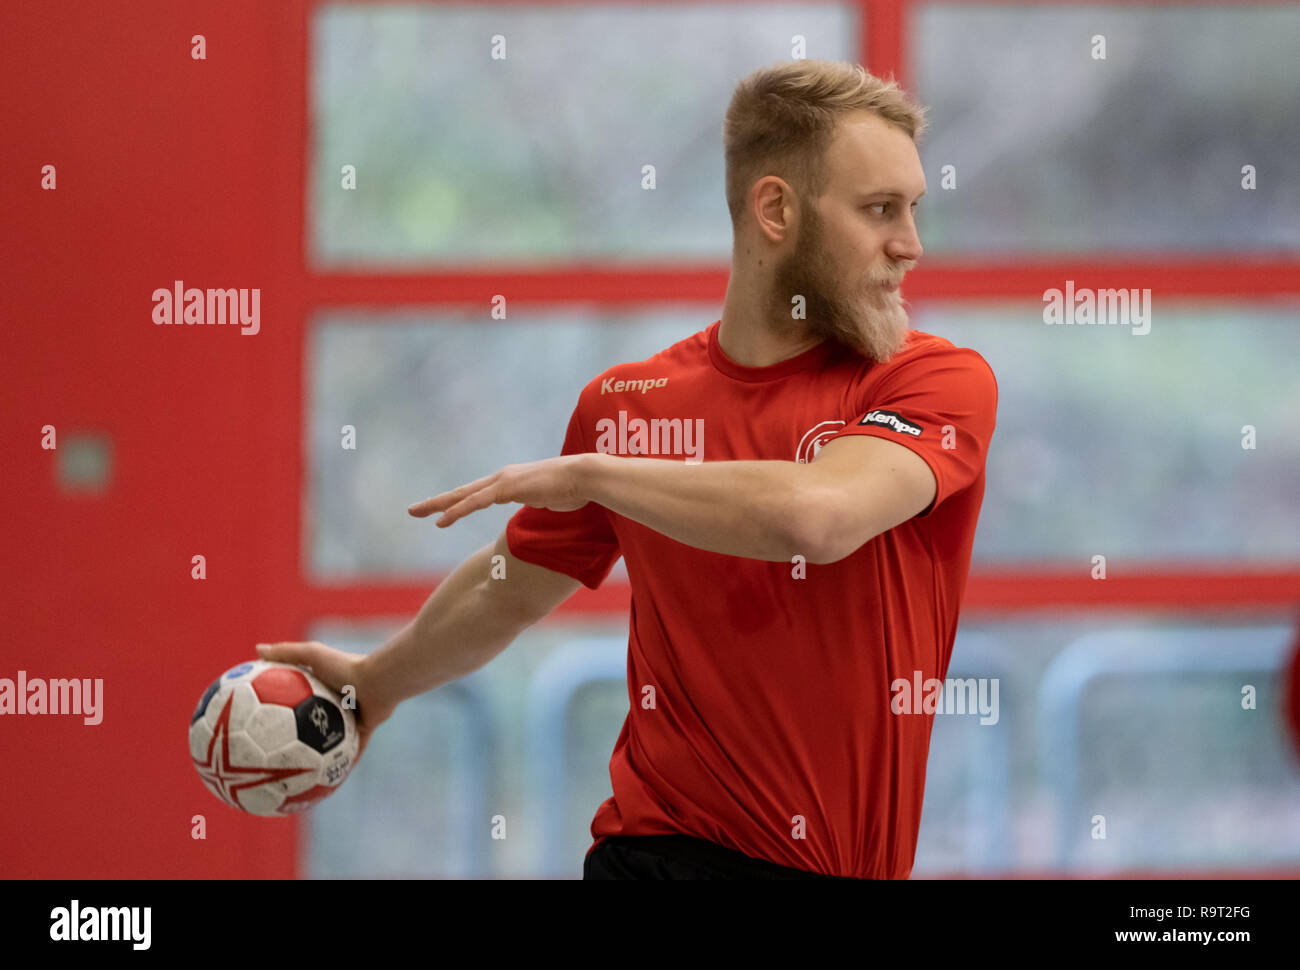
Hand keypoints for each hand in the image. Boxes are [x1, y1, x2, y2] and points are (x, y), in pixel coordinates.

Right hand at [254, 641, 392, 765]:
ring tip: (294, 774)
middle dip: (295, 738)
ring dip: (315, 758)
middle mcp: (337, 705)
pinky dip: (335, 769)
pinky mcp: (361, 733)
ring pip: (328, 745)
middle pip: (311, 725)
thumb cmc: (345, 667)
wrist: (379, 683)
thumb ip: (286, 653)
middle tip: (272, 752)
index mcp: (324, 687)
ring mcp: (350, 720)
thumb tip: (257, 649)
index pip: (297, 698)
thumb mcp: (311, 656)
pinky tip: (320, 785)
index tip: (261, 718)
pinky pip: (346, 756)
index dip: (280, 707)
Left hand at [407, 454, 592, 527]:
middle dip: (436, 502)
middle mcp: (501, 478)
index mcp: (510, 482)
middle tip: (413, 510)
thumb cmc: (574, 488)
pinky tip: (441, 521)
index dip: (456, 503)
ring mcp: (502, 482)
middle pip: (462, 492)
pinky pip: (475, 503)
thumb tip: (545, 507)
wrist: (585, 477)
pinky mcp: (506, 489)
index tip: (439, 511)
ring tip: (416, 513)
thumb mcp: (550, 499)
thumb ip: (541, 502)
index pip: (476, 494)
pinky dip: (456, 511)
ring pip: (462, 496)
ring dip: (437, 505)